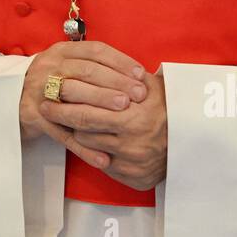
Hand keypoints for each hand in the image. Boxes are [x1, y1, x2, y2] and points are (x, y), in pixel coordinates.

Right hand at [20, 40, 146, 159]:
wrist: (12, 97)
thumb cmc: (52, 82)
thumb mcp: (67, 65)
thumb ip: (94, 66)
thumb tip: (139, 76)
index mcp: (60, 51)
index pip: (94, 50)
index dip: (120, 61)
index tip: (140, 74)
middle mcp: (47, 66)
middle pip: (86, 71)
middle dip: (116, 82)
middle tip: (139, 95)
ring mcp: (37, 90)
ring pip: (73, 97)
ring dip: (100, 106)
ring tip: (124, 115)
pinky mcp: (32, 116)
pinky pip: (61, 134)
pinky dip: (83, 147)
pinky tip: (103, 158)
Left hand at [41, 68, 167, 190]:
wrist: (191, 143)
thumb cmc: (167, 108)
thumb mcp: (152, 87)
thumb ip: (126, 75)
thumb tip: (94, 59)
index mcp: (136, 114)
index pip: (89, 108)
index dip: (67, 99)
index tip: (53, 89)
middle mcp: (132, 140)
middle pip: (84, 126)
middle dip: (60, 114)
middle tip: (45, 105)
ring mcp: (130, 161)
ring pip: (88, 144)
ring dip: (75, 131)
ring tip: (66, 119)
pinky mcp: (131, 176)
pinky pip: (100, 162)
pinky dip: (91, 150)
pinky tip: (86, 139)